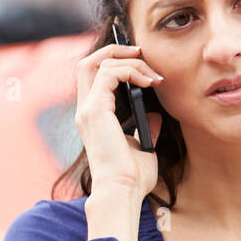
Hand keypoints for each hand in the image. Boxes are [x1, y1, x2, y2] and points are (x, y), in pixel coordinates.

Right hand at [73, 42, 164, 197]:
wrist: (123, 191)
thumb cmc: (131, 177)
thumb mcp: (143, 146)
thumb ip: (145, 127)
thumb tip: (154, 114)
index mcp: (93, 117)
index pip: (93, 77)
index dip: (114, 62)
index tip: (142, 64)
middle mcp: (85, 110)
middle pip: (88, 63)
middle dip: (115, 50)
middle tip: (141, 53)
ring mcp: (88, 109)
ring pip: (99, 63)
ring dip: (130, 61)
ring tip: (153, 73)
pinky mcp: (96, 110)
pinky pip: (110, 73)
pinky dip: (131, 70)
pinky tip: (150, 82)